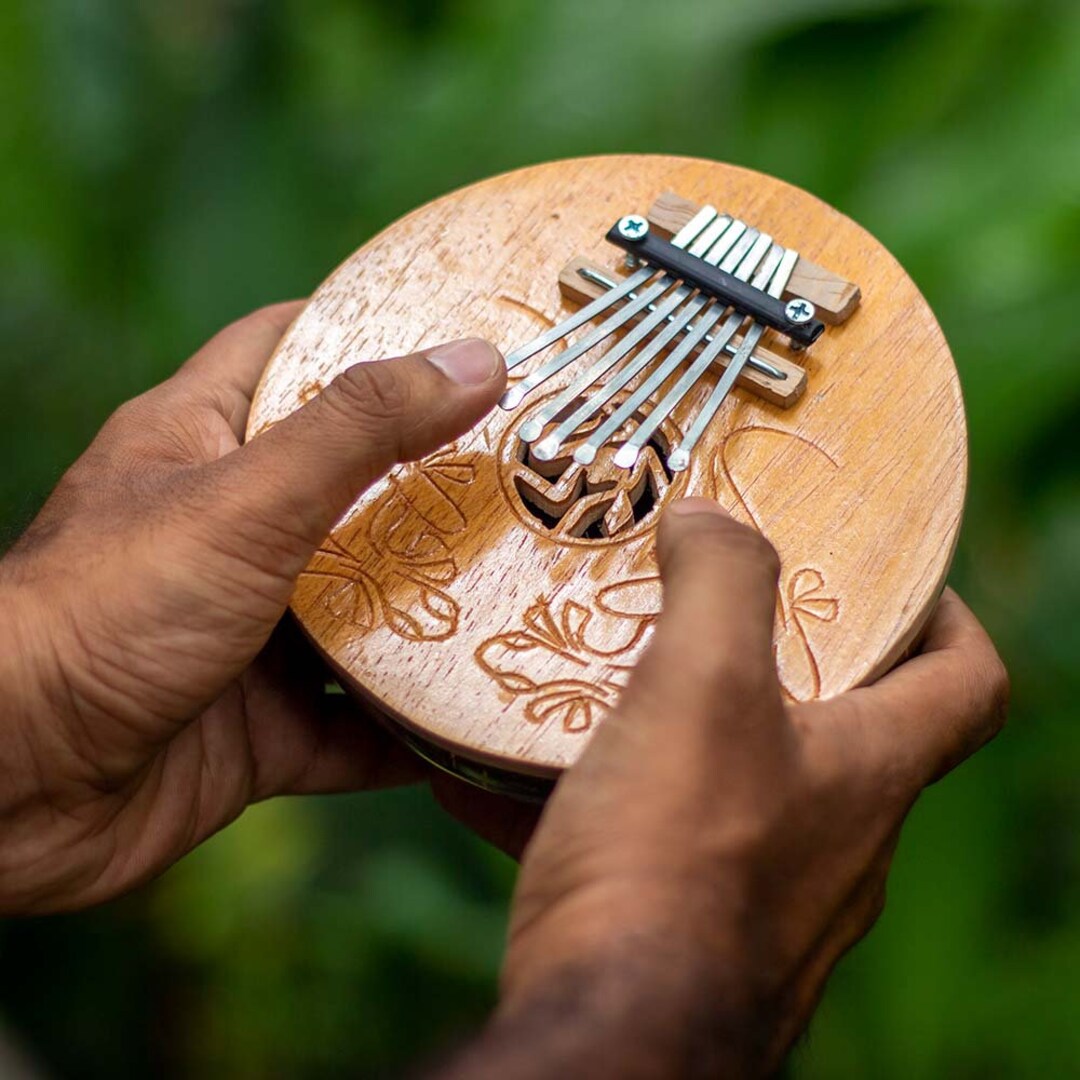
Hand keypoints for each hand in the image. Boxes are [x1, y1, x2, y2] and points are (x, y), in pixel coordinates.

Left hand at [0, 303, 505, 913]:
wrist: (6, 788)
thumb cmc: (107, 610)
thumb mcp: (245, 499)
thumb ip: (360, 430)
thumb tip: (477, 360)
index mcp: (200, 442)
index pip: (287, 348)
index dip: (369, 326)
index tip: (465, 330)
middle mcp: (226, 533)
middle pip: (348, 490)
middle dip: (436, 487)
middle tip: (532, 473)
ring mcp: (246, 635)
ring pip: (363, 616)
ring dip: (436, 614)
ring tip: (535, 590)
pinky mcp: (260, 728)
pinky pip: (356, 725)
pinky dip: (410, 727)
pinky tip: (482, 718)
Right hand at [445, 499, 1006, 1078]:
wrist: (610, 1038)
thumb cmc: (675, 857)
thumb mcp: (703, 687)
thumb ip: (721, 582)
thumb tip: (709, 516)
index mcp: (869, 772)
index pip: (966, 684)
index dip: (944, 616)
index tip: (887, 576)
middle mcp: (838, 842)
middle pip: (838, 730)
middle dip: (775, 659)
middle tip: (702, 605)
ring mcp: (763, 897)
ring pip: (731, 785)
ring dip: (672, 728)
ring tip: (594, 678)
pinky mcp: (686, 932)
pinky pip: (645, 845)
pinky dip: (591, 801)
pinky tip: (501, 775)